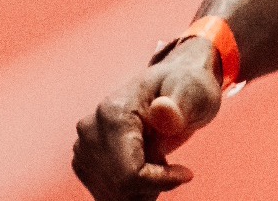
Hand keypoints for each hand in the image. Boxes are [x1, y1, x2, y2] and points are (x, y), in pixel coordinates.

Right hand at [72, 37, 223, 199]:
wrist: (174, 86)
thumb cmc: (188, 88)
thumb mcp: (194, 92)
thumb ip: (180, 105)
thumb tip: (162, 111)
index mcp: (113, 112)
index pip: (129, 174)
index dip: (159, 181)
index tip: (185, 173)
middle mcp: (90, 130)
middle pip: (119, 187)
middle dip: (151, 185)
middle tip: (172, 166)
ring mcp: (83, 145)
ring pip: (111, 194)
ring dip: (141, 188)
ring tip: (158, 161)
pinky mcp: (84, 159)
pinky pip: (106, 192)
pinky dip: (131, 188)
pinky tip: (145, 167)